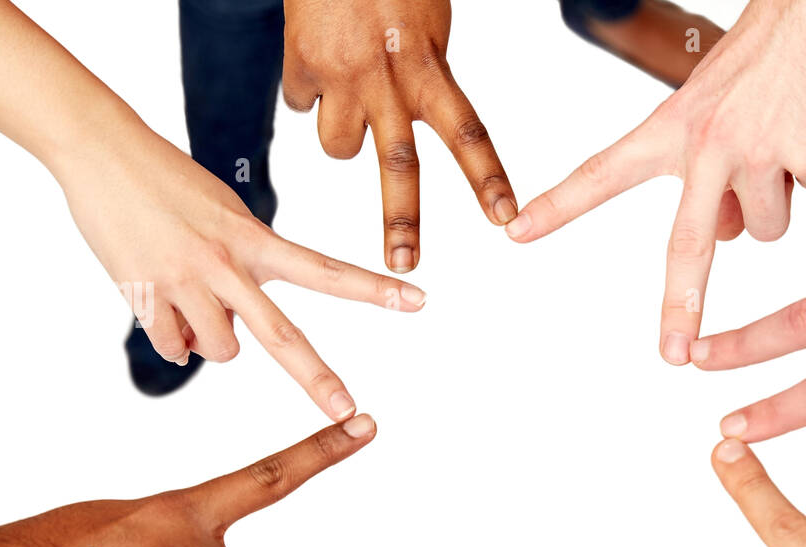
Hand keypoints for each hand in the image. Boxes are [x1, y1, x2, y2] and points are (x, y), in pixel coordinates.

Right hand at [58, 127, 426, 421]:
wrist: (100, 149)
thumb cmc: (166, 180)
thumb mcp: (223, 214)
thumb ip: (242, 270)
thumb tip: (225, 339)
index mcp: (254, 238)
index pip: (326, 270)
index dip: (373, 289)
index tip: (418, 301)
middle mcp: (226, 262)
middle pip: (281, 334)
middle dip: (317, 378)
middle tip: (348, 410)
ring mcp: (184, 280)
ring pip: (220, 351)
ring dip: (212, 341)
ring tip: (190, 300)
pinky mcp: (143, 293)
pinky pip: (173, 347)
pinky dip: (173, 341)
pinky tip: (159, 306)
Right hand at [283, 0, 516, 272]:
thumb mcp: (429, 23)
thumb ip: (430, 73)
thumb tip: (423, 109)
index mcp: (427, 66)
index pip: (468, 131)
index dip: (487, 177)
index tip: (505, 218)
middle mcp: (385, 79)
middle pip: (398, 165)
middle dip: (402, 222)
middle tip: (407, 263)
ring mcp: (340, 76)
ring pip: (338, 147)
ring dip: (343, 136)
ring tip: (348, 97)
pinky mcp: (300, 65)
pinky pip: (302, 103)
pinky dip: (309, 92)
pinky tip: (317, 60)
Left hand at [510, 0, 805, 363]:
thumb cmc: (770, 50)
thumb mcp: (717, 107)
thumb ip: (711, 174)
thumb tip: (729, 237)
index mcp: (674, 126)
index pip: (602, 172)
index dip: (559, 206)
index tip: (517, 232)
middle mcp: (708, 142)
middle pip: (689, 243)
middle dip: (682, 306)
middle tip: (674, 355)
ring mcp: (758, 149)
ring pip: (768, 226)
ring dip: (780, 197)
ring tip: (787, 134)